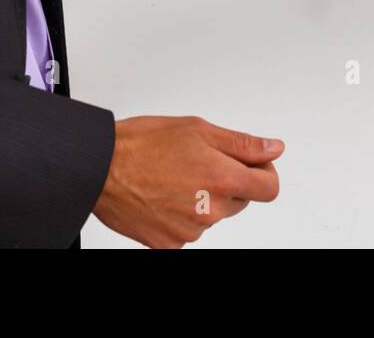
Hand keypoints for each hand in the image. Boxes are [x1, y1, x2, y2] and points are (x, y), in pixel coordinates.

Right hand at [92, 115, 282, 248]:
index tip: (252, 163)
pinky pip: (188, 229)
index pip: (269, 188)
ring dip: (203, 197)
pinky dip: (180, 214)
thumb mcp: (199, 129)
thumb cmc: (143, 144)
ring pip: (213, 214)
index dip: (264, 172)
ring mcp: (190, 230)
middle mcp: (211, 210)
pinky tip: (162, 195)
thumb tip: (273, 149)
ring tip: (173, 176)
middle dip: (228, 181)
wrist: (99, 168)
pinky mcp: (169, 244)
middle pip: (240, 199)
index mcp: (223, 178)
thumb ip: (243, 144)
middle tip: (199, 161)